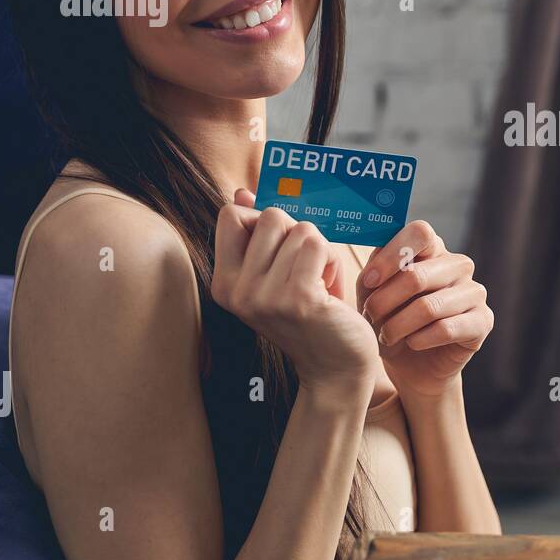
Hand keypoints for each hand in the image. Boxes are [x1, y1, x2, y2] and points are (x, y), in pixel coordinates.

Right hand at [211, 188, 379, 393]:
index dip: (262, 220)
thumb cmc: (311, 313)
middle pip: (270, 215)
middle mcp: (236, 291)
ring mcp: (264, 297)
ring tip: (318, 284)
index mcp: (224, 283)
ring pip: (300, 229)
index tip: (280, 249)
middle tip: (305, 272)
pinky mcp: (297, 298)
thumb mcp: (276, 272)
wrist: (335, 366)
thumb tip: (240, 193)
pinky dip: (331, 262)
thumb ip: (257, 233)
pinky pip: (318, 245)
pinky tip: (329, 291)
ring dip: (320, 251)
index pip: (231, 215)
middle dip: (298, 234)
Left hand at [357, 220, 492, 400]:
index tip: (370, 280)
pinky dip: (420, 340)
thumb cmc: (391, 322)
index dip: (391, 255)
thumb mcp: (373, 295)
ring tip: (387, 336)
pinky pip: (447, 328)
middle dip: (385, 301)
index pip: (420, 232)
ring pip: (430, 306)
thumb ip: (374, 271)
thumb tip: (378, 254)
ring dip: (398, 325)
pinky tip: (412, 344)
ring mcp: (474, 292)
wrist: (411, 366)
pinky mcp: (483, 321)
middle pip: (418, 274)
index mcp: (432, 250)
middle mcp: (458, 265)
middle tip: (371, 316)